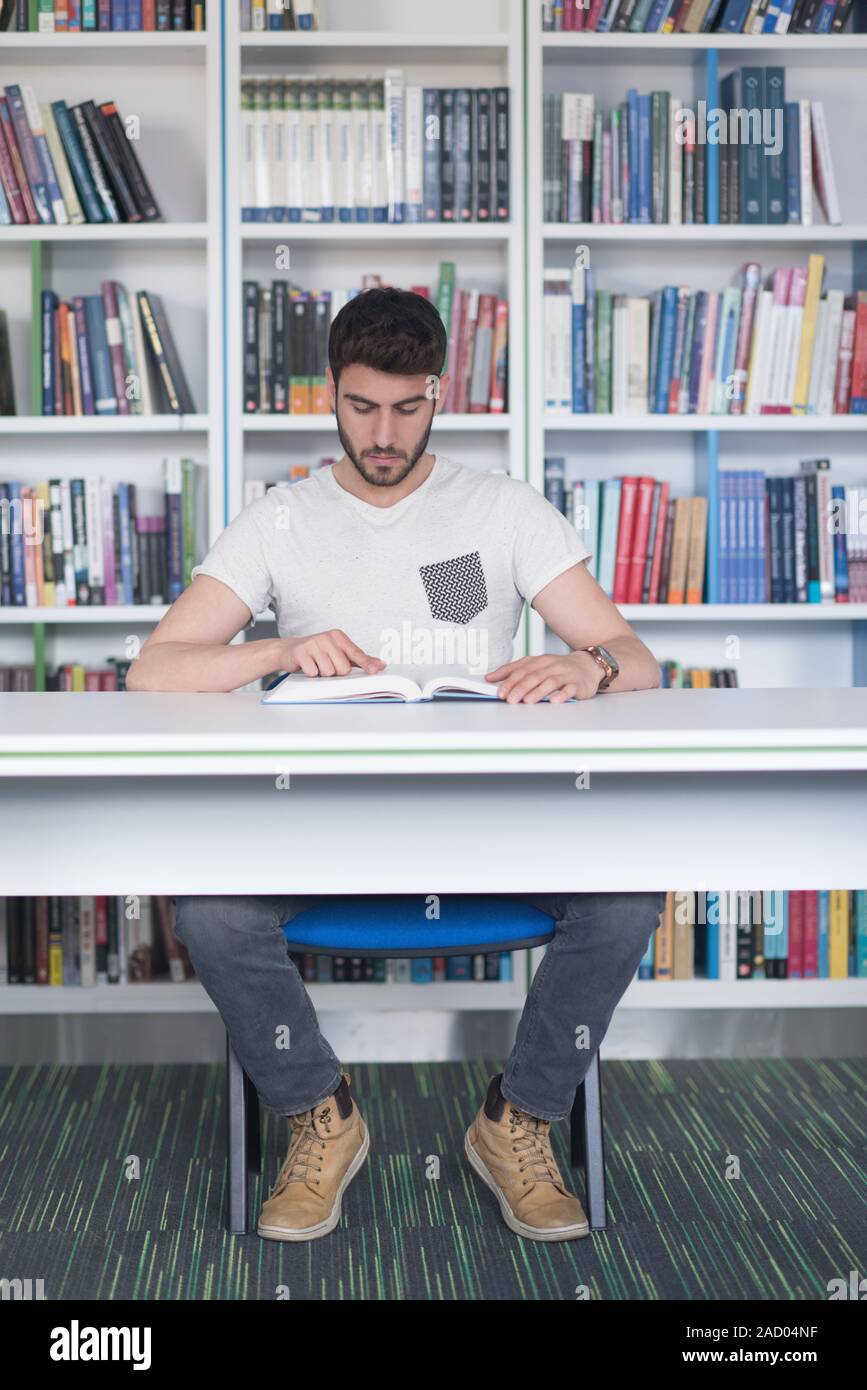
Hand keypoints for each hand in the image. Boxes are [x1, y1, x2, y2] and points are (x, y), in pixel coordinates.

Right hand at [281, 630, 385, 678]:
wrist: (288, 649)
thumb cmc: (317, 652)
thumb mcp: (339, 652)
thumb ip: (359, 659)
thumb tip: (380, 664)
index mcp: (338, 636)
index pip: (356, 653)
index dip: (366, 664)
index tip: (375, 671)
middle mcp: (327, 638)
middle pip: (343, 668)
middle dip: (335, 672)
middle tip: (326, 665)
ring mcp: (313, 643)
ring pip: (328, 672)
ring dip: (322, 674)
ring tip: (316, 665)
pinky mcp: (301, 652)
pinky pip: (313, 673)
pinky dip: (311, 673)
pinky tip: (308, 665)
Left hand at [484, 653, 603, 703]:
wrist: (588, 665)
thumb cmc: (558, 668)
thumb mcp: (536, 666)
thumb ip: (515, 671)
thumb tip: (491, 678)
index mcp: (539, 661)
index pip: (521, 669)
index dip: (509, 680)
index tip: (499, 691)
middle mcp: (551, 665)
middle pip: (534, 676)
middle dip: (520, 688)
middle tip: (510, 700)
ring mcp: (565, 674)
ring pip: (550, 682)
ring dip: (538, 692)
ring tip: (527, 701)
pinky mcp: (578, 684)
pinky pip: (569, 689)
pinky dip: (561, 695)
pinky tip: (554, 701)